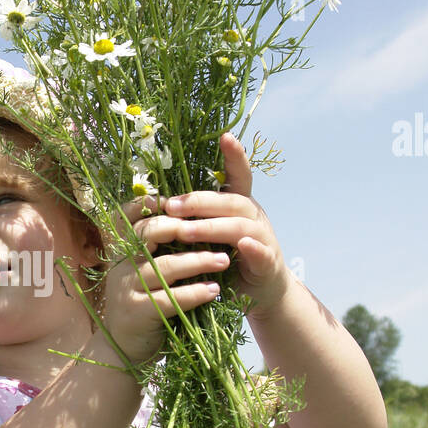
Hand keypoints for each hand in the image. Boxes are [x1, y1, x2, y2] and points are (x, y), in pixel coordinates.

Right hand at [96, 186, 235, 366]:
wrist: (122, 349)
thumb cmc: (142, 304)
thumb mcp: (141, 272)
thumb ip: (154, 249)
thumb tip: (186, 220)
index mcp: (122, 250)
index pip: (134, 216)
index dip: (155, 205)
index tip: (185, 203)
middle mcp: (121, 265)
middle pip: (149, 233)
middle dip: (184, 227)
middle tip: (214, 228)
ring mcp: (128, 288)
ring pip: (165, 266)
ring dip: (199, 261)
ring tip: (224, 260)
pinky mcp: (139, 312)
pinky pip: (171, 298)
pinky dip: (195, 293)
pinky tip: (214, 290)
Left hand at [162, 132, 292, 318]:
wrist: (260, 292)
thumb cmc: (228, 258)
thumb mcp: (211, 233)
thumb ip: (194, 217)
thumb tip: (159, 201)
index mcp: (238, 205)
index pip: (238, 175)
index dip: (234, 155)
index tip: (225, 136)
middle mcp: (253, 216)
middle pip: (230, 201)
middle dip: (198, 202)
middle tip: (171, 206)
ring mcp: (263, 238)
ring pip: (239, 226)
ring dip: (211, 227)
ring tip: (184, 232)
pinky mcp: (268, 262)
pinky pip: (261, 252)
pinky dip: (252, 248)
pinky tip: (241, 246)